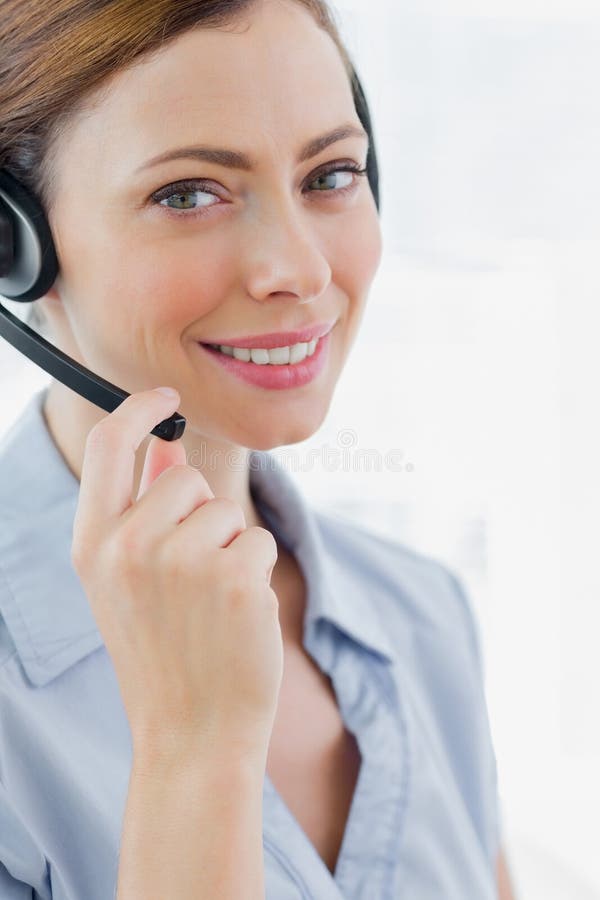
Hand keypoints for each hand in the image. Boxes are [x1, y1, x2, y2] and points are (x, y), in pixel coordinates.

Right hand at [70, 387, 282, 764]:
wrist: (192, 732)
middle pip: (183, 477)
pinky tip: (235, 617)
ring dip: (228, 547)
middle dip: (199, 514)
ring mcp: (183, 561)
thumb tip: (168, 441)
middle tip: (190, 579)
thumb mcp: (130, 579)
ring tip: (209, 605)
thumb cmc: (162, 652)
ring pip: (225, 510)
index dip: (137, 408)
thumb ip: (144, 504)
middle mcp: (128, 547)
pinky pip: (257, 539)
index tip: (167, 397)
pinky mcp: (235, 577)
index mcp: (91, 545)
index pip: (107, 446)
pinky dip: (255, 572)